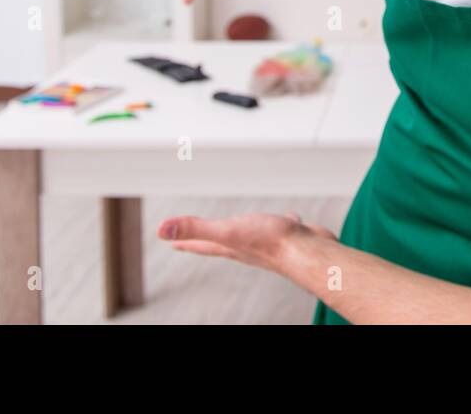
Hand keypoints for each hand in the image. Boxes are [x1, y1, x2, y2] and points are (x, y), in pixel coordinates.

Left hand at [158, 212, 336, 273]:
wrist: (309, 252)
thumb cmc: (271, 242)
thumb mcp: (226, 230)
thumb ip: (195, 229)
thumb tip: (161, 230)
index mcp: (231, 246)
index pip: (202, 245)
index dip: (187, 243)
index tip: (175, 244)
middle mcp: (248, 248)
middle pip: (226, 244)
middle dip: (214, 240)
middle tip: (204, 239)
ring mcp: (271, 244)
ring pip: (256, 235)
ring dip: (250, 231)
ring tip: (247, 227)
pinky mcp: (291, 237)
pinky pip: (285, 228)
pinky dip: (284, 222)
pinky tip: (289, 218)